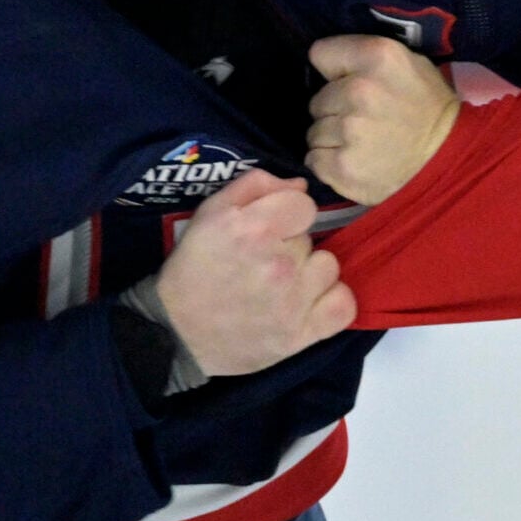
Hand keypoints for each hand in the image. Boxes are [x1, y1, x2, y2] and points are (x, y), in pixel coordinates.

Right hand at [152, 169, 354, 374]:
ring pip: (328, 267)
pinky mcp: (300, 335)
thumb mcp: (211, 212)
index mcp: (255, 229)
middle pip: (311, 238)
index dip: (287, 215)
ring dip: (309, 274)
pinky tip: (308, 303)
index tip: (269, 230)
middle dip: (290, 246)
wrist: (177, 332)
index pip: (305, 205)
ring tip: (280, 285)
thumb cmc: (194, 267)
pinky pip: (344, 306)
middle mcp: (279, 264)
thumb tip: (300, 184)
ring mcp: (293, 302)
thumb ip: (256, 186)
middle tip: (261, 263)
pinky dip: (330, 303)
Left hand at [305, 35, 458, 204]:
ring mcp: (348, 131)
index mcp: (378, 57)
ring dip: (333, 139)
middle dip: (335, 109)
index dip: (334, 69)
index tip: (348, 81)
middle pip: (317, 99)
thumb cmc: (427, 108)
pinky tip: (355, 162)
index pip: (320, 53)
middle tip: (365, 119)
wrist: (448, 159)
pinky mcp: (341, 167)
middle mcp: (359, 90)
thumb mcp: (409, 63)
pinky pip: (314, 160)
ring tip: (363, 144)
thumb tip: (330, 66)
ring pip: (315, 132)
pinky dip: (329, 163)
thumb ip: (367, 57)